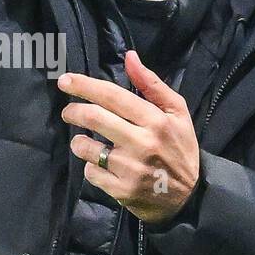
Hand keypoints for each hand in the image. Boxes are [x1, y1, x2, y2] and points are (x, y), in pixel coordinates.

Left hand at [58, 50, 199, 223]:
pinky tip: (100, 164)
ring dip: (78, 141)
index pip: (113, 96)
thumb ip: (152, 84)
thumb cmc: (180, 149)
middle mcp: (142, 143)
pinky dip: (90, 166)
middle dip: (73, 111)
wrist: (189, 197)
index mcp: (156, 120)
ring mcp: (130, 168)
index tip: (65, 81)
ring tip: (83, 140)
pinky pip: (91, 173)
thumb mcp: (177, 113)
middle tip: (68, 111)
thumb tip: (130, 57)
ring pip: (87, 147)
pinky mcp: (122, 191)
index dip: (85, 86)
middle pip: (94, 118)